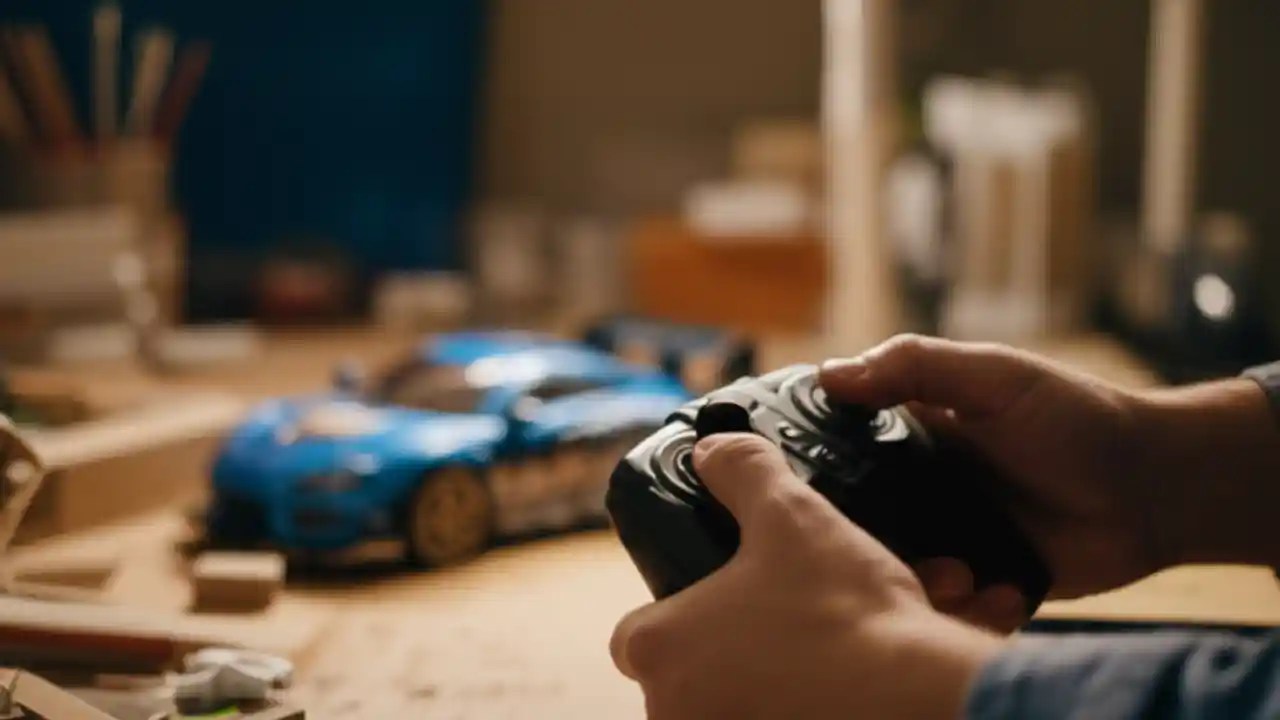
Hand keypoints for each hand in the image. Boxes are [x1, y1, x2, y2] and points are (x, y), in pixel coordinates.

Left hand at [610, 433, 1002, 719]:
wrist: (916, 701)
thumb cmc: (838, 612)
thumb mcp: (789, 513)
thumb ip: (741, 471)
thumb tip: (713, 449)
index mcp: (656, 650)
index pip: (635, 633)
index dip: (677, 605)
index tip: (720, 590)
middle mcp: (675, 712)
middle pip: (693, 668)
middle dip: (740, 636)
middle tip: (791, 606)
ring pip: (748, 693)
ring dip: (788, 662)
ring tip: (848, 624)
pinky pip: (792, 712)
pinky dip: (821, 694)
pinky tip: (871, 662)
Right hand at [819, 334, 1159, 628]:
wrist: (1155, 491)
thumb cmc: (1079, 418)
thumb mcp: (994, 375)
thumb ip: (915, 366)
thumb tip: (830, 374)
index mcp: (914, 430)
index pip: (839, 444)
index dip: (814, 458)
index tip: (794, 469)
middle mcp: (920, 484)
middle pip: (853, 509)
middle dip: (851, 526)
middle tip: (863, 531)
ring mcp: (946, 534)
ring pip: (887, 559)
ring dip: (901, 566)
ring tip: (948, 566)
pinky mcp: (975, 582)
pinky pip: (936, 599)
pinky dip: (943, 598)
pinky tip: (970, 582)